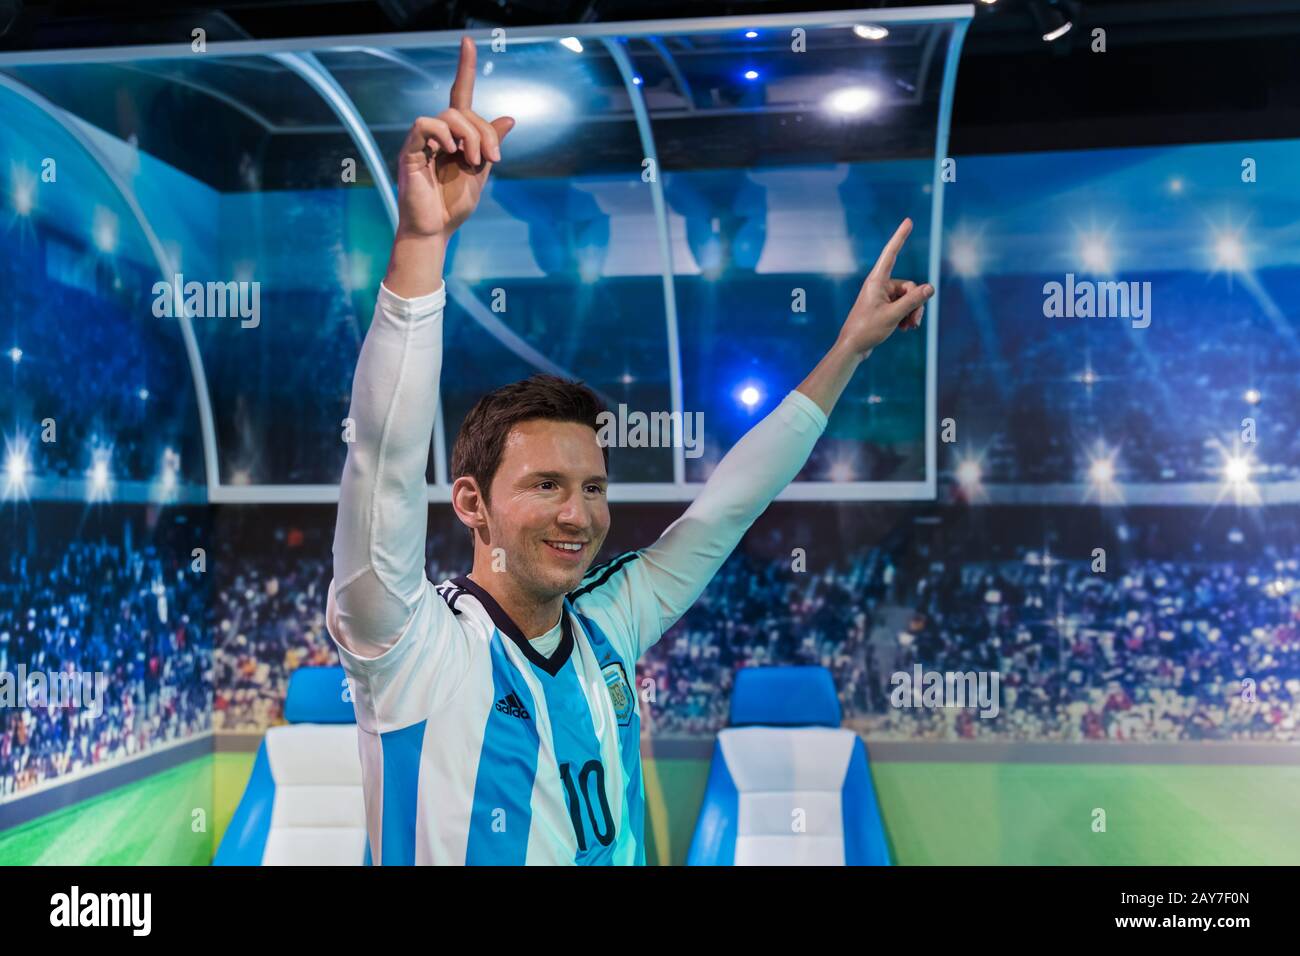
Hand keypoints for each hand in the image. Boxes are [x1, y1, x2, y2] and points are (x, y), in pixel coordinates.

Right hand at [395, 35, 514, 239]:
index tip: (469, 42)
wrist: (436, 231)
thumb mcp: (481, 172)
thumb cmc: (453, 206)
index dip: (465, 69)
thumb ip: (491, 145)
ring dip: (470, 135)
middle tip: (493, 158)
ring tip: (474, 160)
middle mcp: (436, 134)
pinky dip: (443, 134)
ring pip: (448, 115)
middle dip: (484, 130)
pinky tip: (452, 151)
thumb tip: (508, 118)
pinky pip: (425, 125)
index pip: (459, 95)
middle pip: (462, 109)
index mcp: (454, 137)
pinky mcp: (410, 152)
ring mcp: (422, 142)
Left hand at [836, 218, 933, 357]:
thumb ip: (913, 301)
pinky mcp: (883, 306)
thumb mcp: (894, 315)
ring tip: (909, 327)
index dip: (900, 237)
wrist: (853, 348)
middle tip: (914, 322)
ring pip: (908, 298)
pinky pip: (902, 305)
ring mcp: (881, 296)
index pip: (891, 254)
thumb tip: (930, 287)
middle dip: (916, 303)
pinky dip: (907, 316)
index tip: (908, 221)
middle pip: (909, 286)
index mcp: (877, 281)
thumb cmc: (868, 330)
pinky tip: (905, 329)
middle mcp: (879, 285)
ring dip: (912, 312)